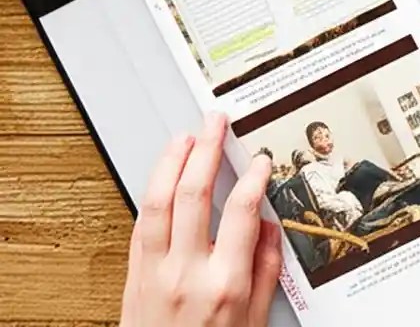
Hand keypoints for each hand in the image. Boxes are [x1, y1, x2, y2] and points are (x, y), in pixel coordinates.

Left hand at [121, 113, 282, 326]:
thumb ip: (266, 269)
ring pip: (159, 201)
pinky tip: (164, 175)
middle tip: (215, 124)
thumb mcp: (255, 319)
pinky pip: (142, 223)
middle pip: (196, 194)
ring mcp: (155, 272)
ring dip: (172, 162)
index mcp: (226, 283)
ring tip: (185, 138)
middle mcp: (187, 273)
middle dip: (207, 150)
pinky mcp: (134, 275)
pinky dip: (154, 192)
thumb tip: (271, 226)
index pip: (243, 212)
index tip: (260, 161)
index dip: (253, 178)